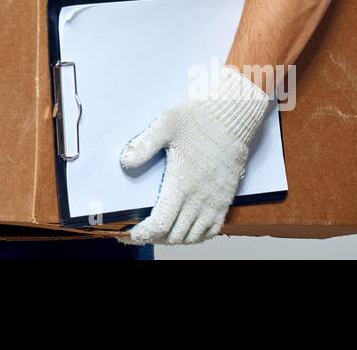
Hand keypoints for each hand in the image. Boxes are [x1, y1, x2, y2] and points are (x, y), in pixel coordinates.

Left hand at [119, 65, 271, 244]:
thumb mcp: (165, 124)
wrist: (231, 116)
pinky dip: (197, 237)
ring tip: (160, 232)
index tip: (131, 234)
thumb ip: (144, 144)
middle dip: (154, 237)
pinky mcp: (225, 199)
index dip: (143, 234)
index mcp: (182, 184)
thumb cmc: (198, 119)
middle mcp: (199, 199)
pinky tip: (186, 230)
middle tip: (141, 231)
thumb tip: (125, 161)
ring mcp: (214, 201)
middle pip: (174, 235)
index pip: (160, 224)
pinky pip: (212, 230)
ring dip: (174, 238)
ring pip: (193, 237)